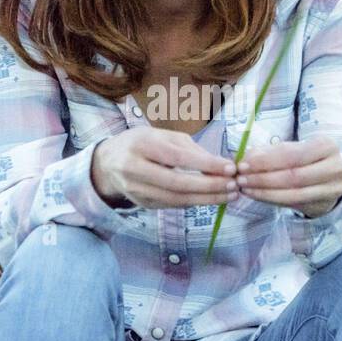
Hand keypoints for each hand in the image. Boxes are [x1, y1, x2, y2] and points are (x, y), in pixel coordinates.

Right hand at [92, 128, 236, 209]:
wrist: (108, 163)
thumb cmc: (142, 144)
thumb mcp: (162, 135)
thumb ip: (189, 149)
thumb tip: (219, 164)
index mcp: (142, 145)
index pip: (178, 157)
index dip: (205, 164)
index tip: (230, 168)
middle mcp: (135, 169)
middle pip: (177, 183)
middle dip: (209, 186)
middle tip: (233, 186)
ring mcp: (136, 190)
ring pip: (175, 199)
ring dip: (206, 199)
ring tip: (229, 195)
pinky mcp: (141, 203)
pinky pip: (172, 205)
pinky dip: (194, 202)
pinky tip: (212, 199)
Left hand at [235, 135, 341, 218]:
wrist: (329, 177)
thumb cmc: (305, 159)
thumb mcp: (290, 149)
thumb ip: (269, 152)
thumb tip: (246, 158)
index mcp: (326, 146)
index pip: (293, 155)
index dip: (266, 162)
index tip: (243, 165)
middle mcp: (335, 167)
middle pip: (294, 176)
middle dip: (263, 178)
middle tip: (241, 180)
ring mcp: (333, 188)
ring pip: (294, 194)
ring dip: (265, 192)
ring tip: (246, 188)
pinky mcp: (325, 204)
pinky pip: (294, 204)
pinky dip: (272, 200)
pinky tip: (258, 195)